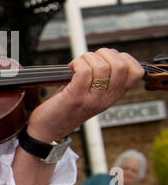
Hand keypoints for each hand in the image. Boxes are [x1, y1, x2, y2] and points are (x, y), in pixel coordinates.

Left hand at [25, 48, 142, 142]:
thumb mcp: (92, 94)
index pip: (136, 72)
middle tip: (89, 59)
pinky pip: (84, 72)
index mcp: (114, 95)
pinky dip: (77, 64)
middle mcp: (107, 98)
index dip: (124, 57)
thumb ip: (103, 78)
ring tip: (77, 64)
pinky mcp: (75, 98)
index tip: (105, 58)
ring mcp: (92, 99)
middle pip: (120, 65)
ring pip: (101, 66)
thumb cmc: (66, 108)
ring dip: (87, 58)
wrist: (48, 131)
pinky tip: (70, 68)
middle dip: (104, 53)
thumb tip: (105, 54)